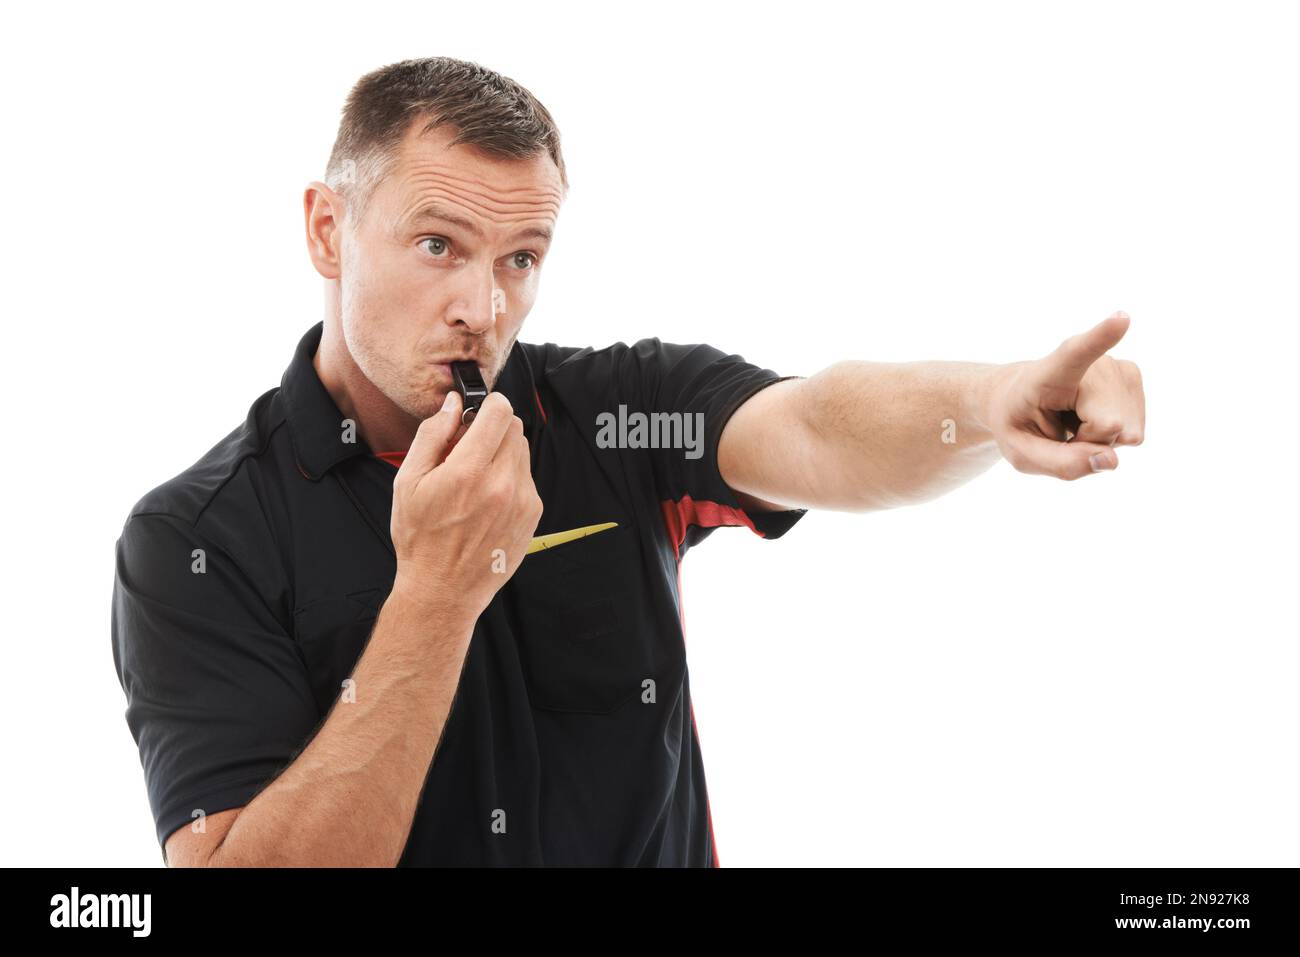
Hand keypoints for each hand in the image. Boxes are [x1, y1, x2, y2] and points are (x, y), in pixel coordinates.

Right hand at [389, 390, 543, 619]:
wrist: (444, 589)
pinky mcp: (532, 514)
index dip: (488, 404)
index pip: (500, 412)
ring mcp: (522, 500)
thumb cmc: (421, 539)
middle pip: (514, 428)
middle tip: (468, 449)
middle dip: (493, 429)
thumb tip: (452, 405)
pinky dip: (509, 478)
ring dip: (502, 453)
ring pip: (522, 452)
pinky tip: (486, 499)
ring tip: (475, 478)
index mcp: (468, 471)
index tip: (477, 412)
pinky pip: (526, 478)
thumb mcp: (408, 483)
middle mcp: (502, 484)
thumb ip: (432, 436)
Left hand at [986, 311, 1145, 479]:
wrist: (1019, 398)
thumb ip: (1061, 464)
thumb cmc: (1018, 423)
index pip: (1077, 354)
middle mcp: (1089, 363)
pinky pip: (1134, 432)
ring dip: (1099, 441)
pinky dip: (1113, 437)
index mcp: (1050, 372)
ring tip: (1074, 423)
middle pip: (1108, 426)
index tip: (1121, 318)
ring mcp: (1115, 366)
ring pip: (1126, 432)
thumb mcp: (1022, 453)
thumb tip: (1112, 461)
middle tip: (1061, 429)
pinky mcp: (1132, 376)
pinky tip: (1091, 419)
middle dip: (1087, 444)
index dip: (1101, 338)